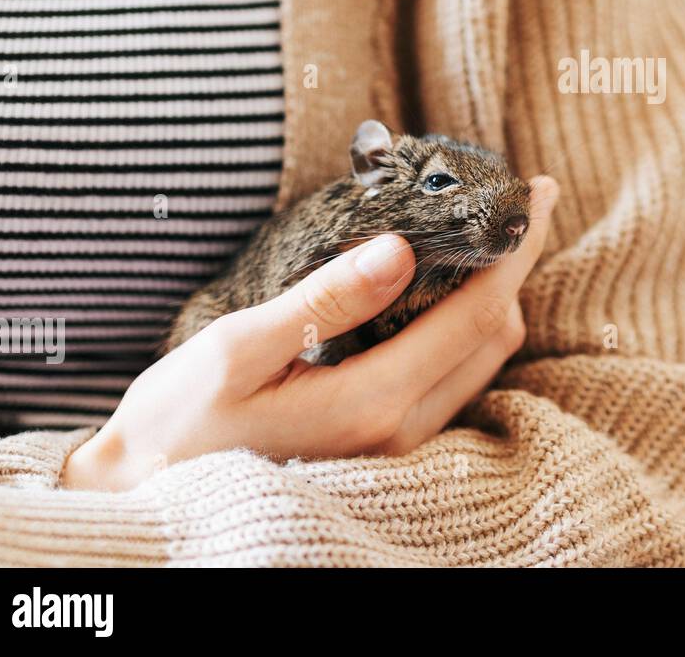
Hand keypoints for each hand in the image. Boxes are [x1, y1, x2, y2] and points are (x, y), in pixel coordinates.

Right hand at [62, 177, 559, 491]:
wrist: (147, 494)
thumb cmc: (179, 420)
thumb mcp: (239, 348)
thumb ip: (326, 299)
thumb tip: (402, 248)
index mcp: (374, 401)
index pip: (479, 310)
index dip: (517, 246)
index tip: (538, 190)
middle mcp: (402, 428)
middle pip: (495, 333)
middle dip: (514, 265)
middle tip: (510, 205)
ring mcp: (398, 443)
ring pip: (481, 359)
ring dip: (493, 295)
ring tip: (481, 238)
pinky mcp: (385, 443)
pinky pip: (454, 377)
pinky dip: (466, 327)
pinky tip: (445, 291)